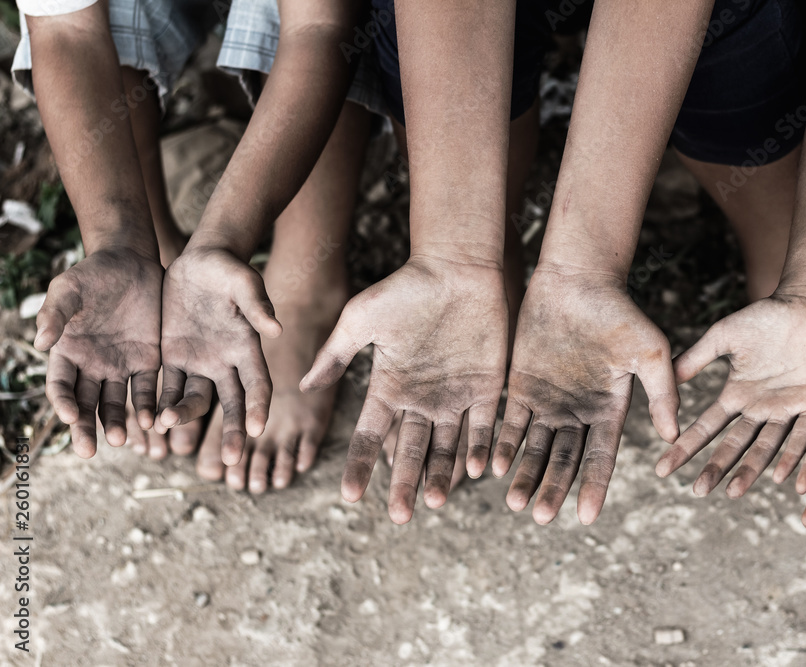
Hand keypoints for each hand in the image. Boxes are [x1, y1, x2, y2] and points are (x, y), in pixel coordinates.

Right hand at [35, 247, 162, 457]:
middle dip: (86, 428)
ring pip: (115, 403)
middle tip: (89, 450)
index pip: (61, 386)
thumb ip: (56, 313)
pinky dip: (148, 406)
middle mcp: (91, 366)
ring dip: (117, 423)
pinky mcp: (148, 362)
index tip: (71, 417)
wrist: (132, 262)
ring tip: (122, 440)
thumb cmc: (92, 274)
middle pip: (86, 404)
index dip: (63, 403)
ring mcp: (120, 366)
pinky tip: (153, 420)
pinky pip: (147, 389)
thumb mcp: (69, 289)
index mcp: (66, 352)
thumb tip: (40, 342)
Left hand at [157, 246, 281, 465]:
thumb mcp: (244, 281)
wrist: (198, 261)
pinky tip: (146, 421)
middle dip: (233, 432)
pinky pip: (163, 388)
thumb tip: (276, 330)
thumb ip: (257, 304)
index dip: (260, 407)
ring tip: (167, 424)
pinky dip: (156, 405)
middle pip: (231, 404)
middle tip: (232, 461)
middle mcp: (225, 363)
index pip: (258, 384)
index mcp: (247, 348)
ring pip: (193, 400)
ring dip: (184, 416)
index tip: (259, 429)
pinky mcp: (171, 359)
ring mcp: (198, 364)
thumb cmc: (227, 269)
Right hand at [300, 256, 507, 523]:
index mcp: (389, 387)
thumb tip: (302, 386)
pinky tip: (474, 470)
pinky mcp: (486, 388)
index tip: (350, 497)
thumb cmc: (405, 289)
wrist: (457, 267)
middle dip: (404, 485)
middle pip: (409, 452)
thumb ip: (336, 355)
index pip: (370, 436)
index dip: (361, 466)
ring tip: (433, 502)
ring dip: (440, 475)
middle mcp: (420, 400)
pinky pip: (483, 426)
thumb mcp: (362, 320)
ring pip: (446, 447)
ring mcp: (454, 396)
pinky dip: (479, 448)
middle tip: (400, 517)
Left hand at [493, 267, 678, 525]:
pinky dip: (503, 444)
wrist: (577, 279)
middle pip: (565, 461)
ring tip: (515, 504)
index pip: (601, 458)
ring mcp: (547, 402)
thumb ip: (662, 393)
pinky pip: (510, 422)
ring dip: (525, 475)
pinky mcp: (521, 386)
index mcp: (610, 411)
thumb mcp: (650, 350)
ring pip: (535, 448)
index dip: (594, 487)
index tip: (587, 518)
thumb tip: (673, 436)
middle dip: (553, 489)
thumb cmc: (619, 312)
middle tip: (540, 517)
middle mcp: (578, 414)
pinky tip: (493, 466)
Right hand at [655, 295, 805, 496]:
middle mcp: (760, 408)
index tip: (662, 469)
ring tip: (732, 493)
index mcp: (737, 394)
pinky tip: (782, 476)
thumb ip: (696, 357)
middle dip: (715, 468)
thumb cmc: (765, 317)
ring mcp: (787, 409)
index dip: (685, 448)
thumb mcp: (723, 335)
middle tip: (697, 492)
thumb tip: (665, 377)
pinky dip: (794, 455)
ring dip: (750, 470)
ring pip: (766, 447)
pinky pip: (803, 434)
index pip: (706, 427)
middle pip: (734, 445)